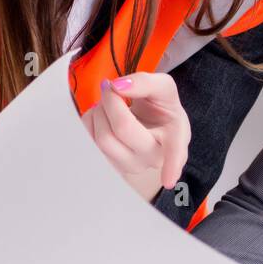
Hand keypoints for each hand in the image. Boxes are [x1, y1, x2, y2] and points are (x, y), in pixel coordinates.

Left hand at [80, 72, 190, 202]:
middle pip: (123, 128)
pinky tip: (102, 115)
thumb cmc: (160, 106)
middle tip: (112, 86)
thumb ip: (145, 82)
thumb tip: (117, 87)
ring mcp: (131, 166)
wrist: (151, 120)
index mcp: (174, 138)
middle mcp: (153, 157)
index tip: (169, 181)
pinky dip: (90, 121)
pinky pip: (88, 143)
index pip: (174, 152)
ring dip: (98, 110)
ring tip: (109, 101)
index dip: (172, 166)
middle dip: (111, 100)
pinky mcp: (110, 166)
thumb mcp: (163, 87)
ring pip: (102, 138)